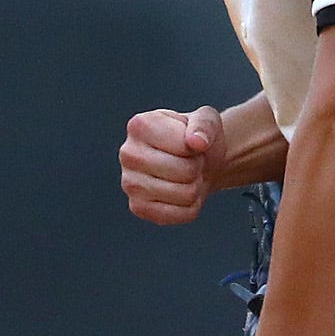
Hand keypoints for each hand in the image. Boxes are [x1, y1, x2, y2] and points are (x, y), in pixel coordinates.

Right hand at [120, 105, 226, 223]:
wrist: (195, 161)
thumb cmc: (196, 137)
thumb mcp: (206, 120)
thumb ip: (204, 125)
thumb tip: (197, 142)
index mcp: (139, 125)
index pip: (185, 147)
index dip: (198, 146)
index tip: (189, 142)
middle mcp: (128, 154)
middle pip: (186, 172)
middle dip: (197, 168)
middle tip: (189, 161)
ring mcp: (129, 183)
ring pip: (186, 194)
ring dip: (195, 187)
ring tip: (185, 175)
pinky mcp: (138, 208)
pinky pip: (181, 215)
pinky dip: (191, 206)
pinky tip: (180, 193)